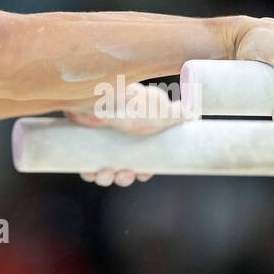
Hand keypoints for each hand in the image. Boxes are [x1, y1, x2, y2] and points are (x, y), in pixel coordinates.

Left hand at [65, 83, 184, 186]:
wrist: (99, 95)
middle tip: (125, 175)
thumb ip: (178, 113)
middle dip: (125, 176)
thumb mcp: (160, 109)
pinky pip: (83, 162)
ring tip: (106, 173)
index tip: (143, 174)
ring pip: (103, 166)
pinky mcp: (81, 139)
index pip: (142, 156)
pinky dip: (88, 171)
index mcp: (136, 128)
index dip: (144, 169)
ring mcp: (98, 137)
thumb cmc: (131, 104)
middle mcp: (117, 133)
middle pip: (122, 165)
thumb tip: (192, 114)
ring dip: (106, 177)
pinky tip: (91, 171)